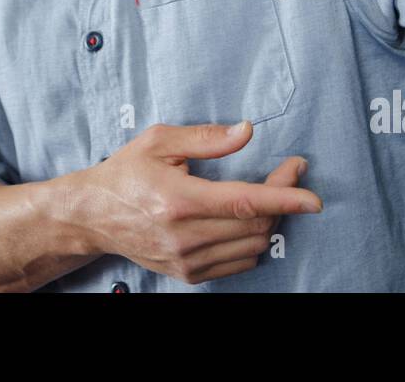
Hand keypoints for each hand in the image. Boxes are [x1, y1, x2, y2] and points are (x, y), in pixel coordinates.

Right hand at [70, 121, 319, 284]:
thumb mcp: (158, 141)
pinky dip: (252, 242)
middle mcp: (184, 236)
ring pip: (252, 247)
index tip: (312, 196)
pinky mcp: (187, 274)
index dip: (284, 198)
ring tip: (265, 195)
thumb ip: (205, 137)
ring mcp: (186, 260)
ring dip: (269, 221)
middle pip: (255, 225)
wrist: (92, 216)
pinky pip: (238, 263)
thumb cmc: (125, 172)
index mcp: (179, 200)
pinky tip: (245, 220)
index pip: (245, 202)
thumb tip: (246, 131)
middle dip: (282, 199)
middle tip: (287, 172)